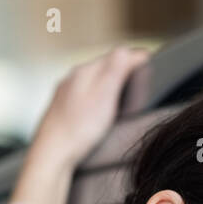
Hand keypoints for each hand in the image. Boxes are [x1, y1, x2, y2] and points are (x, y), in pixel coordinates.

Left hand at [12, 45, 150, 203]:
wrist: (52, 153)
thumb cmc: (79, 128)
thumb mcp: (104, 96)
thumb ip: (116, 71)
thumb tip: (128, 50)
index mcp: (85, 72)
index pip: (116, 56)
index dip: (135, 58)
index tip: (150, 59)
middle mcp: (72, 78)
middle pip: (103, 65)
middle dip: (122, 66)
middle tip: (141, 70)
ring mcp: (65, 92)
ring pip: (92, 79)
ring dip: (109, 80)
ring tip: (124, 85)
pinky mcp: (62, 108)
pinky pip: (84, 92)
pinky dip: (98, 93)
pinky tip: (100, 106)